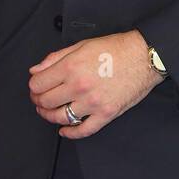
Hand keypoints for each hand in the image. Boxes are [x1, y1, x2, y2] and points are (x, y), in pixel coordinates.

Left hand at [28, 28, 163, 137]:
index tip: (36, 86)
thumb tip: (36, 70)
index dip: (34, 86)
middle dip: (38, 100)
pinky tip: (64, 130)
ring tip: (48, 112)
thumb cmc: (116, 49)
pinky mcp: (106, 114)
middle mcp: (79, 86)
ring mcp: (93, 103)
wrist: (144, 57)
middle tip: (39, 98)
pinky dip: (70, 133)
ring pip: (60, 117)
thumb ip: (55, 58)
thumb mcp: (81, 45)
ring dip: (49, 116)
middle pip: (46, 101)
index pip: (38, 84)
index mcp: (71, 67)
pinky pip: (83, 130)